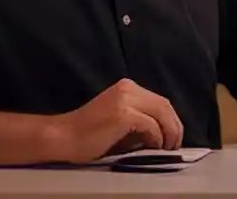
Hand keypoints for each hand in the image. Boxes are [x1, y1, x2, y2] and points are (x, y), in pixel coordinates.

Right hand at [49, 78, 183, 163]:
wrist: (62, 138)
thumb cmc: (88, 135)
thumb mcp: (120, 123)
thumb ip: (141, 122)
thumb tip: (164, 134)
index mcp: (127, 88)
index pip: (159, 101)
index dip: (170, 120)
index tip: (173, 136)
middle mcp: (128, 89)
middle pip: (164, 105)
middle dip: (174, 126)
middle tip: (174, 145)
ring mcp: (125, 99)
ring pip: (162, 113)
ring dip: (169, 132)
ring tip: (166, 148)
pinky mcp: (123, 113)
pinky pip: (151, 125)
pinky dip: (156, 137)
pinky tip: (153, 147)